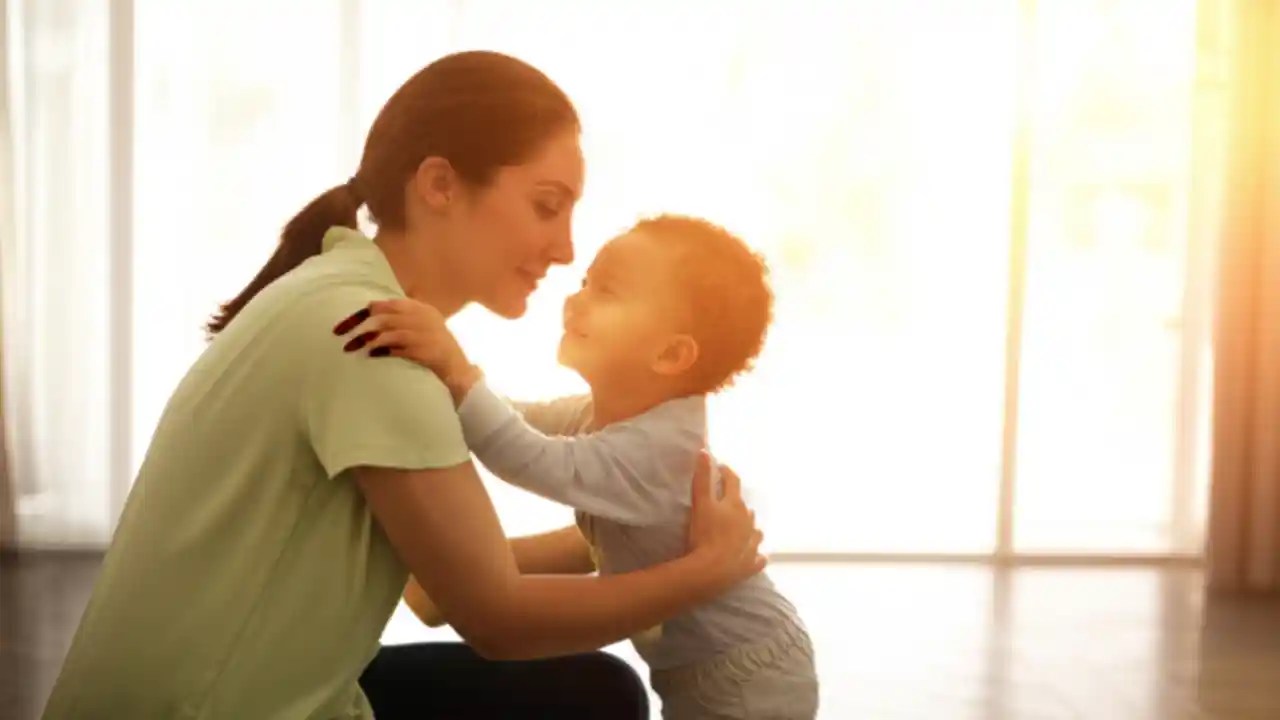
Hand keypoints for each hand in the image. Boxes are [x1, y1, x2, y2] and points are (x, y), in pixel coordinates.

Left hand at [333, 299, 475, 387]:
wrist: (460, 374)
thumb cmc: (436, 353)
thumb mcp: (422, 329)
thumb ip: (401, 320)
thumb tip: (368, 314)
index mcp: (422, 309)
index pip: (387, 304)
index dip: (363, 313)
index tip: (344, 325)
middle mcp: (425, 318)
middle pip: (385, 314)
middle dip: (360, 324)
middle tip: (342, 336)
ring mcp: (428, 333)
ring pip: (390, 329)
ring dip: (368, 338)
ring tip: (353, 348)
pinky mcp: (428, 351)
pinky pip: (400, 347)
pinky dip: (383, 350)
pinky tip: (372, 356)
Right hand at [686, 453, 764, 588]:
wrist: (713, 571)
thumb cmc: (704, 535)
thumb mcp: (700, 504)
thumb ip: (702, 478)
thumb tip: (705, 452)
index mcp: (735, 505)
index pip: (732, 481)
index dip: (726, 472)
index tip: (719, 468)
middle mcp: (748, 521)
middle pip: (745, 507)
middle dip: (736, 503)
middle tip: (723, 502)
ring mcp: (752, 543)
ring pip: (755, 530)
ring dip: (748, 527)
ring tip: (739, 529)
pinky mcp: (752, 564)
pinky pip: (758, 557)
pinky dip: (756, 554)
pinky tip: (754, 555)